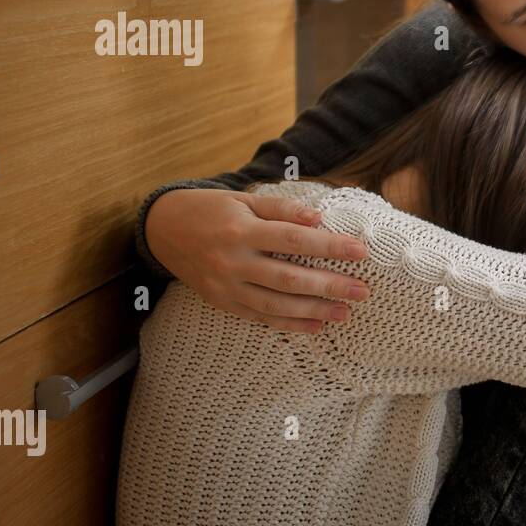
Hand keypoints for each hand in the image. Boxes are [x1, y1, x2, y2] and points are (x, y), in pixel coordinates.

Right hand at [146, 188, 371, 333]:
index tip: (360, 251)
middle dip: (328, 285)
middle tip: (362, 290)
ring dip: (313, 310)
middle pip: (288, 278)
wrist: (162, 229)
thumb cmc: (211, 210)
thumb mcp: (243, 199)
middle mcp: (233, 260)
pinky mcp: (221, 302)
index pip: (294, 239)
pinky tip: (315, 326)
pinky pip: (259, 318)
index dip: (329, 246)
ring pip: (275, 304)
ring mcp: (226, 286)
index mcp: (241, 229)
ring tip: (345, 313)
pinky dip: (289, 324)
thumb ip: (282, 208)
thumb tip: (318, 218)